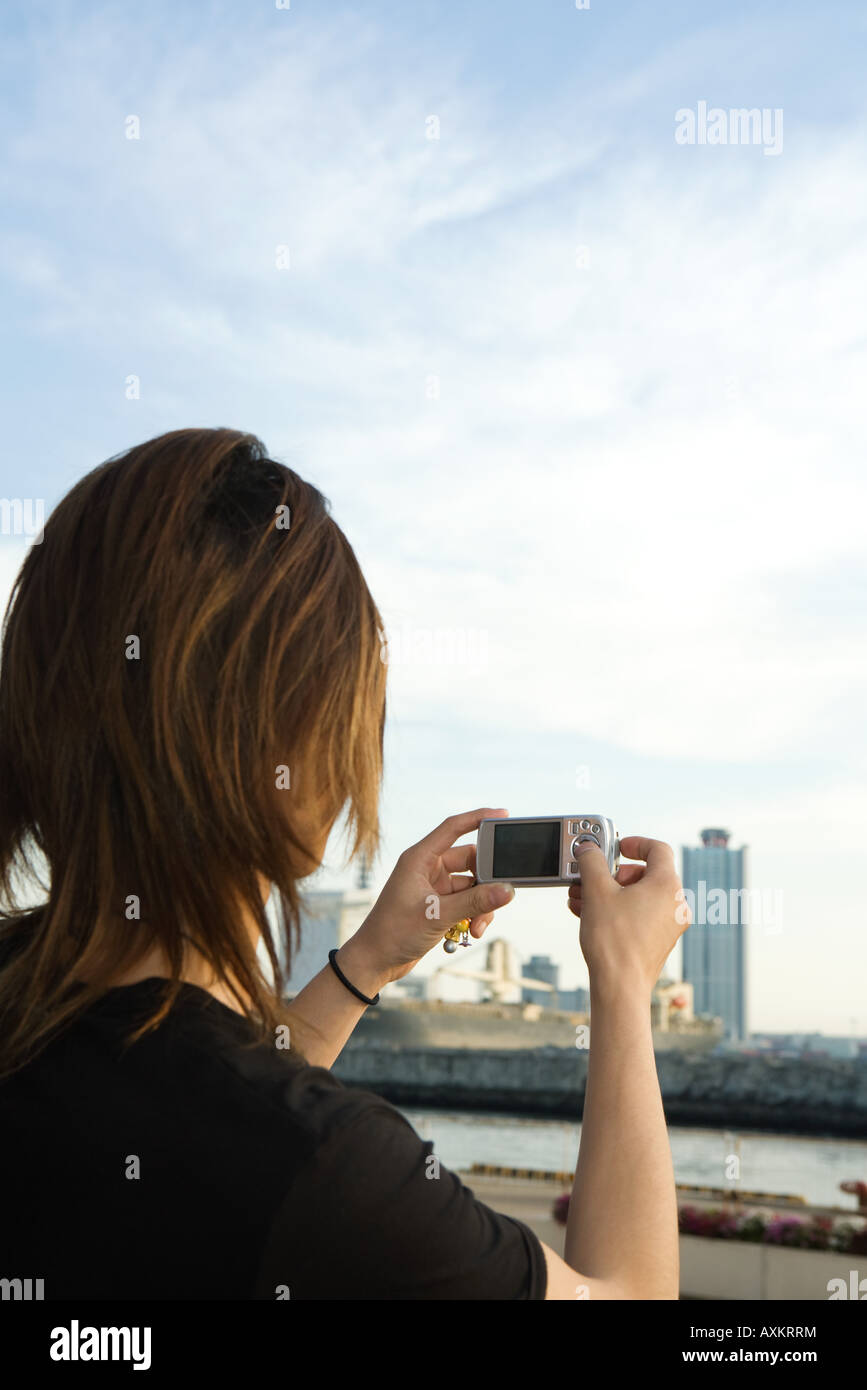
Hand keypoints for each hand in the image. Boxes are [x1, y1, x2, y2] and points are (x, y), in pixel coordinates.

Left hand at [345, 808, 516, 984]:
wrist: (375, 961)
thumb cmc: (394, 933)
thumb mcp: (437, 915)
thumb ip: (475, 902)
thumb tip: (507, 891)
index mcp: (419, 858)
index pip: (453, 828)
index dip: (478, 818)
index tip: (503, 815)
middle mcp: (427, 868)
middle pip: (470, 860)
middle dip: (486, 880)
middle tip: (501, 893)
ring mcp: (434, 887)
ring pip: (472, 885)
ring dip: (481, 903)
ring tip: (479, 925)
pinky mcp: (439, 904)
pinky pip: (467, 901)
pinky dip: (474, 913)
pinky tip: (474, 930)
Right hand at [566, 835, 690, 994]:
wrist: (620, 988)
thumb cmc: (613, 940)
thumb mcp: (596, 891)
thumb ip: (591, 862)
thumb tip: (588, 849)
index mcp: (667, 885)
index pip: (657, 849)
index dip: (635, 843)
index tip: (616, 847)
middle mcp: (675, 904)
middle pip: (645, 874)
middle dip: (614, 873)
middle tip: (593, 877)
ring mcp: (670, 925)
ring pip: (639, 897)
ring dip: (610, 893)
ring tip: (582, 898)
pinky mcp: (659, 942)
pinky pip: (639, 915)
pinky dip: (618, 910)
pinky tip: (590, 915)